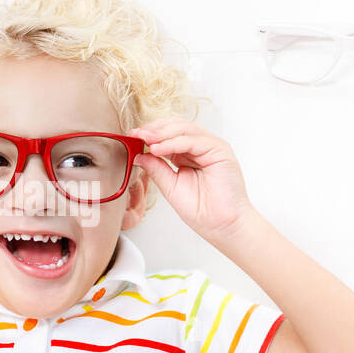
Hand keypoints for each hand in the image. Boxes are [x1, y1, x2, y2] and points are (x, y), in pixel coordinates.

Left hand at [131, 119, 253, 242]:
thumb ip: (156, 168)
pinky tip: (159, 148)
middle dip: (154, 129)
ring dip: (162, 133)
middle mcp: (200, 147)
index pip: (168, 134)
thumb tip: (138, 154)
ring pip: (184, 129)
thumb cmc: (201, 210)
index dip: (150, 133)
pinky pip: (193, 140)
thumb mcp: (170, 186)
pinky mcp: (220, 150)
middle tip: (136, 134)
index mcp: (188, 154)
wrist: (221, 225)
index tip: (132, 137)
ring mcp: (211, 146)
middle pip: (176, 126)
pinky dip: (174, 142)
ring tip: (145, 139)